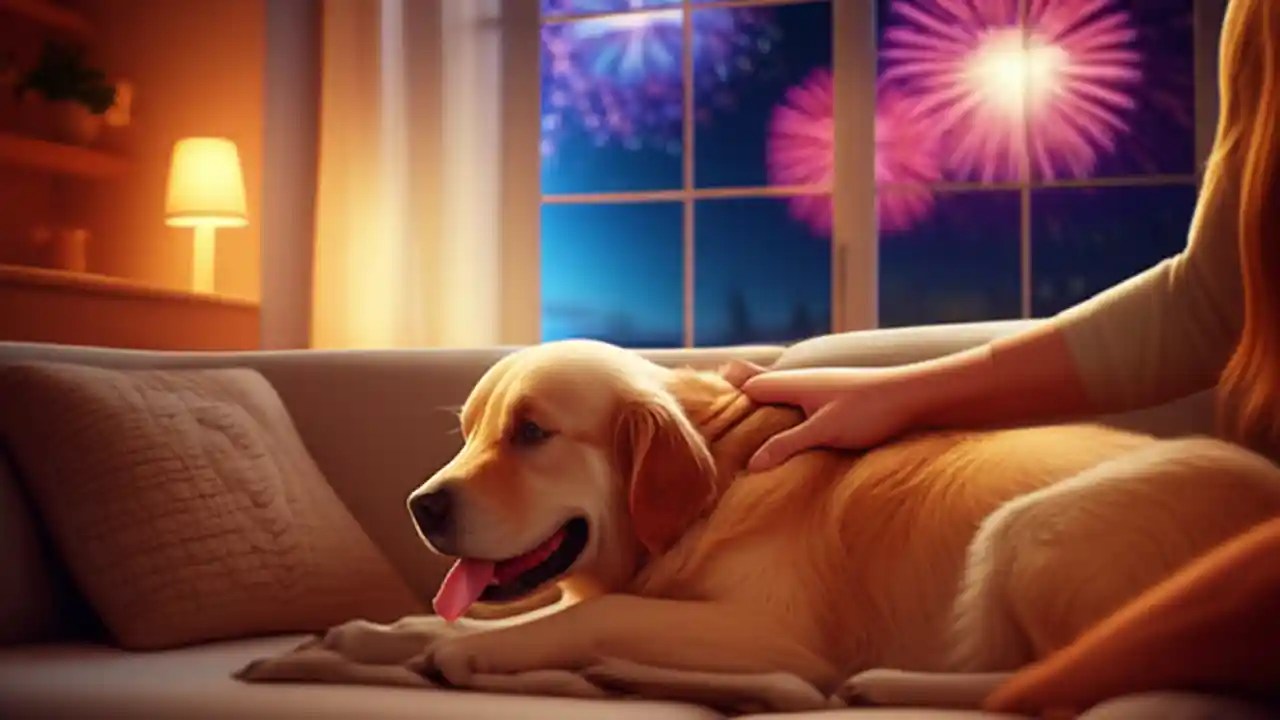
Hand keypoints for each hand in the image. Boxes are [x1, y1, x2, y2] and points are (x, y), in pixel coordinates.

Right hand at [723, 361, 918, 470]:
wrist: (916, 397)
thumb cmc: (871, 410)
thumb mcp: (824, 431)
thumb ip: (787, 444)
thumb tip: (752, 463)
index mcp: (794, 383)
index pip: (749, 386)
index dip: (726, 395)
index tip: (703, 406)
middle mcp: (803, 381)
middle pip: (762, 384)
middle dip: (741, 392)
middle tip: (717, 405)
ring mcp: (821, 388)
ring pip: (782, 393)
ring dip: (765, 404)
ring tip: (746, 421)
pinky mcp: (836, 400)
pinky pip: (800, 402)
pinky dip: (787, 411)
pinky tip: (790, 426)